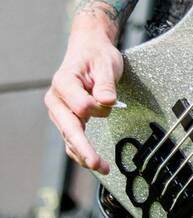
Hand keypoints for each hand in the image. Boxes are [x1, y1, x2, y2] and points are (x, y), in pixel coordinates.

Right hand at [44, 22, 123, 172]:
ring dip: (84, 154)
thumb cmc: (97, 55)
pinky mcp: (66, 118)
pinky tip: (92, 162)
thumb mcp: (106, 64)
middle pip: (70, 128)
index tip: (110, 100)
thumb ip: (106, 84)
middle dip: (84, 147)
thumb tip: (107, 102)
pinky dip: (81, 151)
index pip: (81, 106)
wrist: (89, 49)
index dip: (98, 108)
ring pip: (69, 138)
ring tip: (102, 167)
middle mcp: (56, 99)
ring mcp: (59, 111)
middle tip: (95, 163)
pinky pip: (71, 139)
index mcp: (63, 82)